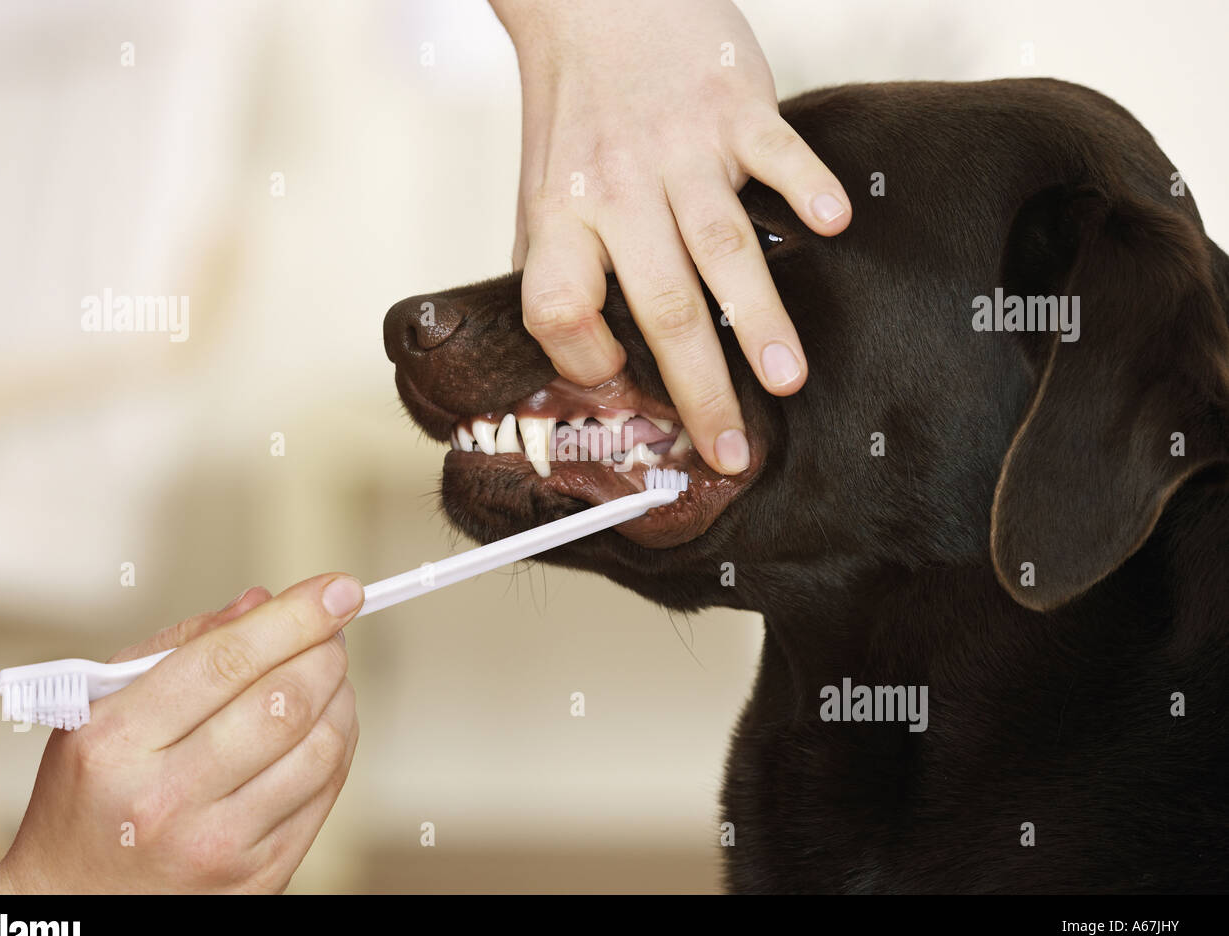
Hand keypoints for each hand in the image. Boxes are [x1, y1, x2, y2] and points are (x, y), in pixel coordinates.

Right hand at [0, 574, 363, 893]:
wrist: (75, 901)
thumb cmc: (90, 792)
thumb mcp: (99, 708)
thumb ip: (181, 645)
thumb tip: (262, 603)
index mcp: (115, 742)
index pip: (227, 660)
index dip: (296, 616)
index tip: (340, 589)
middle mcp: (165, 799)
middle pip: (285, 701)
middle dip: (325, 651)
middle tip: (331, 632)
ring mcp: (216, 845)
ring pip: (320, 747)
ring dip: (340, 697)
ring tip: (326, 677)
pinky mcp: (259, 877)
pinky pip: (326, 793)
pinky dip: (338, 745)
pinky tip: (323, 725)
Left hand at [492, 0, 850, 473]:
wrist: (596, 1)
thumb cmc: (576, 116)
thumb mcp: (542, 194)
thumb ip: (559, 271)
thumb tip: (586, 364)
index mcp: (562, 216)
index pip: (558, 308)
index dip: (583, 359)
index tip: (622, 386)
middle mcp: (617, 190)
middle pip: (661, 306)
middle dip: (701, 390)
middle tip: (733, 449)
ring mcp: (679, 149)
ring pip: (722, 248)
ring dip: (759, 319)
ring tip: (789, 380)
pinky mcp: (734, 107)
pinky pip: (777, 154)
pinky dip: (807, 190)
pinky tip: (835, 228)